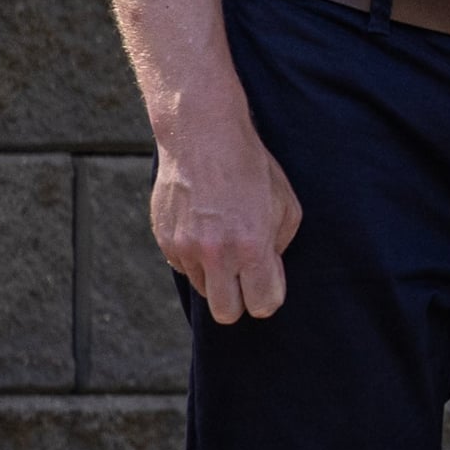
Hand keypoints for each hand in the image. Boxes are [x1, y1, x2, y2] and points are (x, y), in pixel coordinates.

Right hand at [150, 112, 302, 324]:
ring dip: (216, 275)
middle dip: (239, 300)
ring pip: (203, 288)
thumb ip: (278, 247)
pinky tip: (205, 228)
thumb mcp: (285, 206)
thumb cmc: (251, 168)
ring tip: (225, 241)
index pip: (263, 305)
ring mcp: (184, 248)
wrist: (202, 137)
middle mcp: (215, 253)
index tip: (268, 280)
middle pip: (226, 313)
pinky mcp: (164, 240)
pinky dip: (196, 257)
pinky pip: (184, 266)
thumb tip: (268, 272)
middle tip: (245, 277)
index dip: (269, 296)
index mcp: (250, 247)